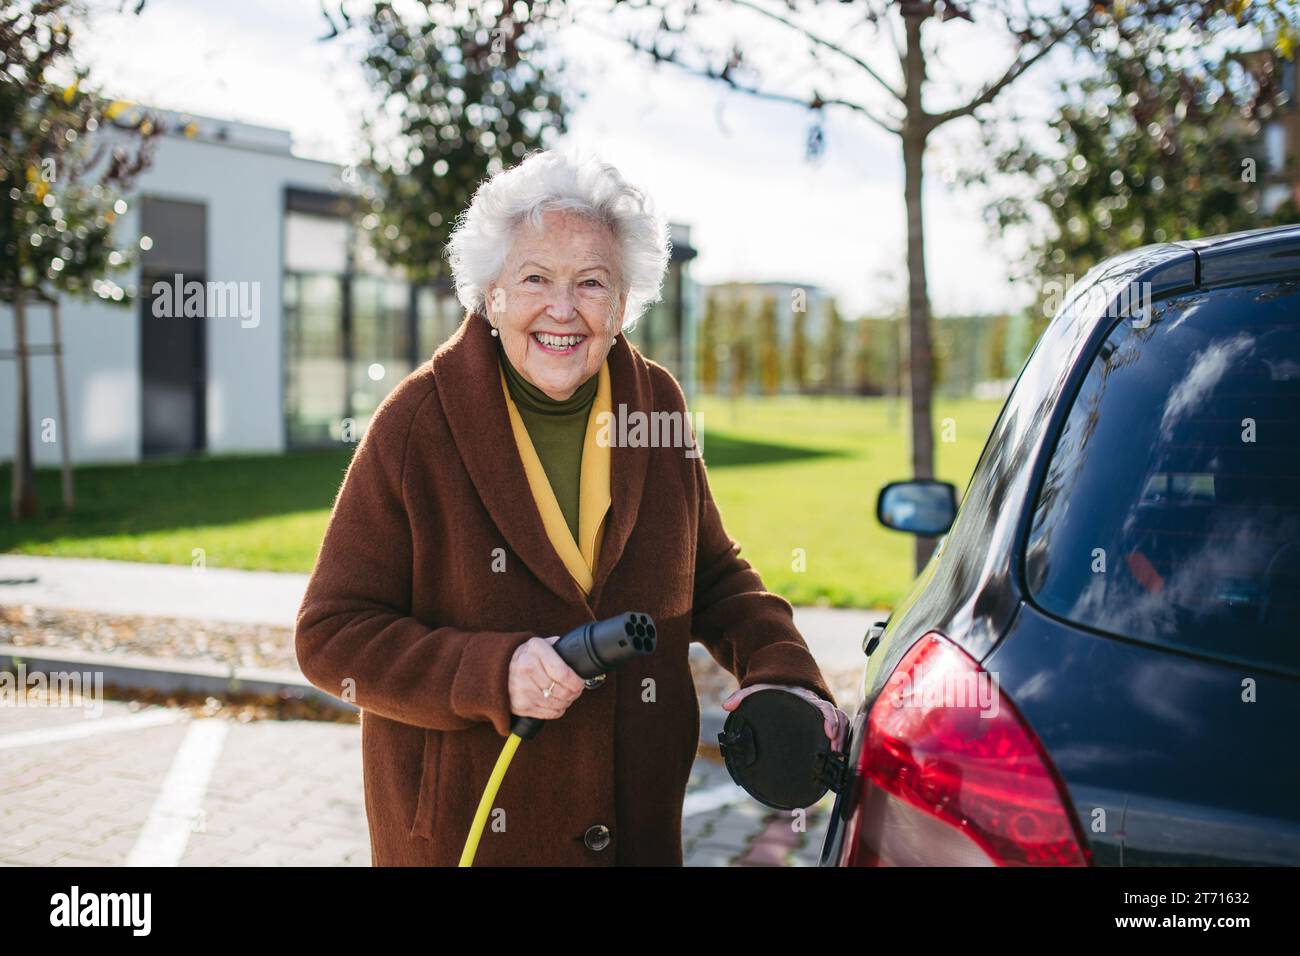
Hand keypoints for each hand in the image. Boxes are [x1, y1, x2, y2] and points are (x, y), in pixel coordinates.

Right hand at [508, 636, 584, 720]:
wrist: (498, 666)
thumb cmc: (527, 656)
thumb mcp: (542, 644)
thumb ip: (559, 648)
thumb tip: (579, 658)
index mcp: (535, 650)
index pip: (564, 674)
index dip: (577, 682)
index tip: (580, 683)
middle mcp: (526, 668)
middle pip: (561, 691)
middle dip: (573, 693)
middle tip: (575, 691)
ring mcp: (521, 689)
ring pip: (556, 704)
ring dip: (566, 702)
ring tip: (566, 696)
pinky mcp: (520, 705)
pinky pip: (548, 713)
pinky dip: (557, 710)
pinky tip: (556, 703)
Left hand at [721, 683, 848, 749]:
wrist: (782, 677)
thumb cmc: (771, 685)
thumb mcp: (758, 687)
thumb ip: (743, 695)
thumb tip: (727, 705)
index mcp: (806, 697)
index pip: (825, 707)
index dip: (831, 720)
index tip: (830, 733)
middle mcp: (817, 706)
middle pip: (838, 718)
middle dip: (840, 735)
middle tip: (835, 751)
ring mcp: (820, 715)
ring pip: (841, 726)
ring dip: (842, 741)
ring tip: (837, 759)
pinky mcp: (819, 724)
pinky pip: (837, 732)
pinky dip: (839, 743)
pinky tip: (835, 760)